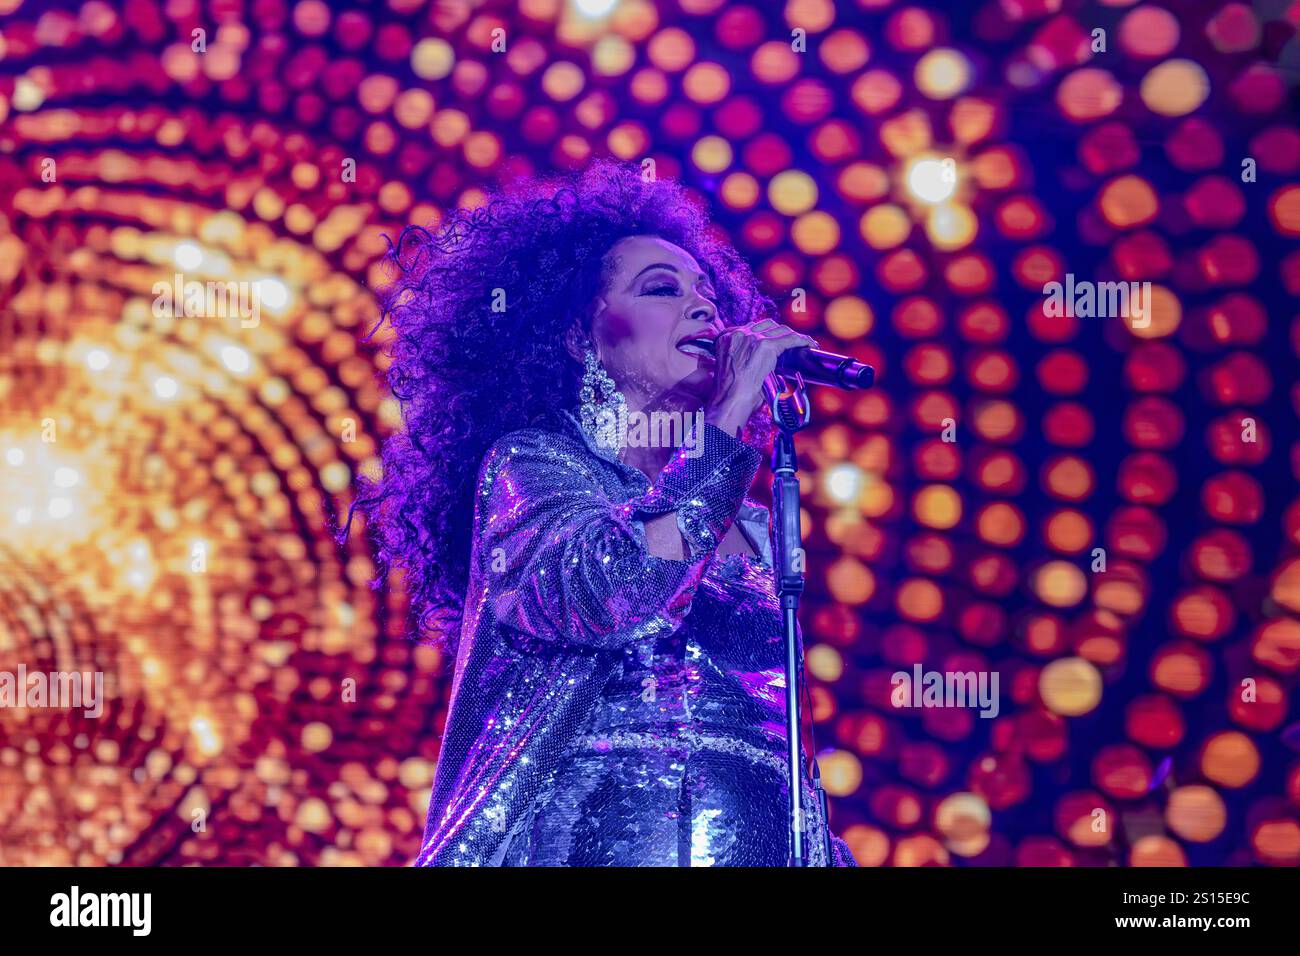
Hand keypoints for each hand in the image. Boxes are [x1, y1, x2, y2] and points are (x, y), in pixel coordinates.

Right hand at [703, 319, 816, 436]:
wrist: (730, 401)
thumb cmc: (730, 393)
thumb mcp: (731, 369)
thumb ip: (741, 359)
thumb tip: (758, 363)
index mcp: (728, 339)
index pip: (752, 328)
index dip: (766, 333)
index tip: (774, 340)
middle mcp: (740, 334)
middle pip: (767, 325)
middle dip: (780, 332)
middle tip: (790, 343)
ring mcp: (753, 339)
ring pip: (779, 330)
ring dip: (791, 336)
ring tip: (801, 344)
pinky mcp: (767, 346)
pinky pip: (790, 338)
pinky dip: (801, 341)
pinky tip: (809, 345)